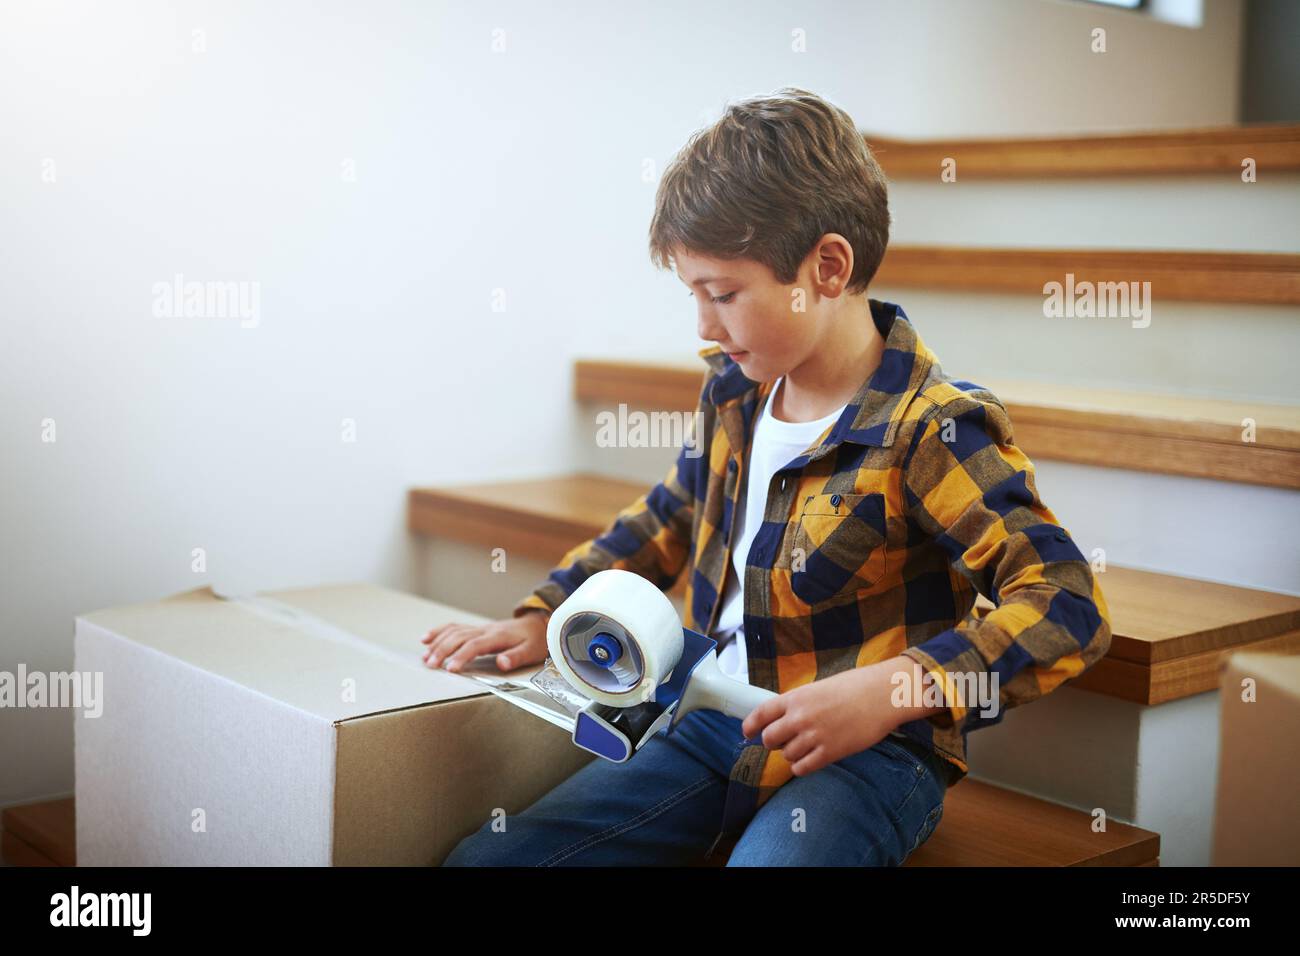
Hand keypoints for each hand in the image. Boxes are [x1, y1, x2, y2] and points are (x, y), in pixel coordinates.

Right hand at [421, 609, 549, 672]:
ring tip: (425, 658)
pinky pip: (454, 627)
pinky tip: (426, 639)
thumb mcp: (531, 651)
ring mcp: (480, 628)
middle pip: (459, 637)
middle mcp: (486, 630)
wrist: (538, 623)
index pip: (475, 645)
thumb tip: (502, 663)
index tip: (450, 669)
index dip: (461, 656)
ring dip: (437, 643)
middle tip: (431, 666)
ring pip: (453, 631)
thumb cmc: (535, 640)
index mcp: (498, 636)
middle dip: (443, 650)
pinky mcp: (476, 629)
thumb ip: (516, 657)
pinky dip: (439, 632)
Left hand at [739, 659, 920, 776]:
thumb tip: (783, 718)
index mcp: (795, 697)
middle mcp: (800, 717)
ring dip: (791, 754)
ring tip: (805, 747)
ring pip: (786, 755)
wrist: (882, 695)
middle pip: (769, 739)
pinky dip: (802, 767)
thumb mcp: (818, 688)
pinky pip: (802, 768)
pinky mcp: (830, 752)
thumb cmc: (853, 688)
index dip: (749, 725)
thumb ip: (799, 703)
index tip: (748, 733)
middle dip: (773, 743)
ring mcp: (814, 736)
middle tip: (782, 742)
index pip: (760, 714)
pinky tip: (809, 760)